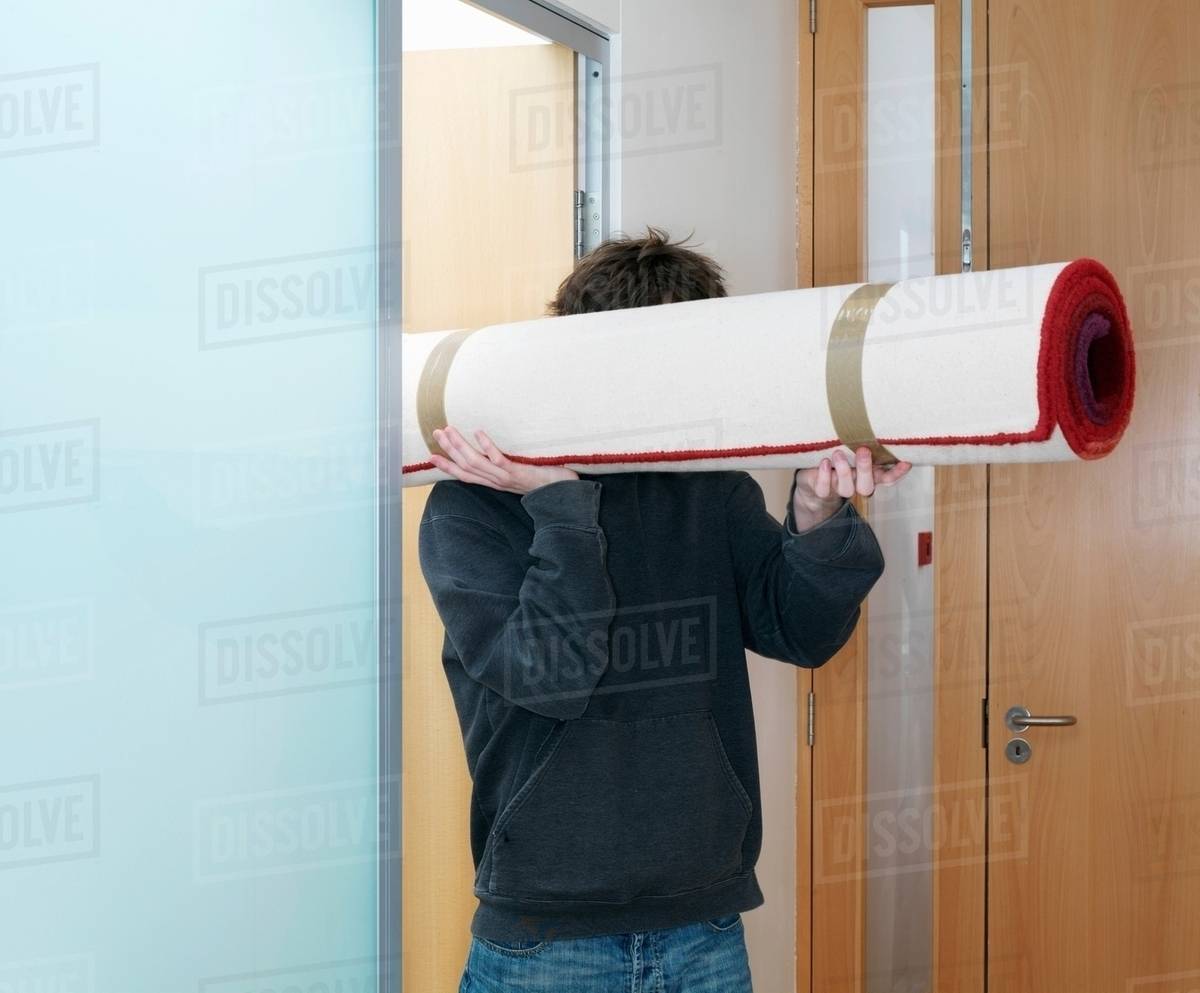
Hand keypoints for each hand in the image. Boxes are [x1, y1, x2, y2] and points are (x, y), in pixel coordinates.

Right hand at [430, 426, 578, 493]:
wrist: (568, 493)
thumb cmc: (548, 480)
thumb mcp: (523, 473)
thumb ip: (511, 466)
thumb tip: (500, 451)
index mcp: (497, 483)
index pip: (467, 476)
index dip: (448, 467)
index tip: (431, 457)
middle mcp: (498, 482)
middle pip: (466, 467)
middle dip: (449, 451)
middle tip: (436, 433)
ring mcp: (507, 478)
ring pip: (476, 463)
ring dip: (460, 446)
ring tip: (449, 430)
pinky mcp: (518, 473)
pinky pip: (498, 460)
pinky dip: (487, 446)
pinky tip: (478, 432)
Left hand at [792, 446, 911, 530]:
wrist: (811, 478)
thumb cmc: (836, 456)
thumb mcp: (850, 447)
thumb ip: (863, 440)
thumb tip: (873, 417)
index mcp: (867, 475)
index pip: (886, 479)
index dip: (897, 474)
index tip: (905, 461)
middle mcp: (856, 484)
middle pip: (866, 487)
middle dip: (866, 469)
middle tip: (863, 450)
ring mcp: (839, 489)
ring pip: (846, 489)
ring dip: (844, 471)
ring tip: (838, 453)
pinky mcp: (822, 491)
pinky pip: (824, 490)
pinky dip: (824, 476)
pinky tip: (823, 462)